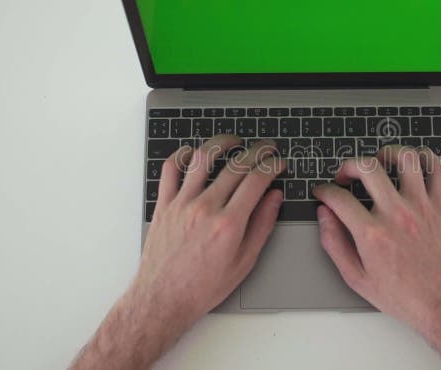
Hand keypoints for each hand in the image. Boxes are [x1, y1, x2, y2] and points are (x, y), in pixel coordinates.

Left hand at [137, 135, 284, 327]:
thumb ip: (262, 226)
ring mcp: (182, 204)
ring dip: (221, 143)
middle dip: (257, 151)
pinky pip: (171, 170)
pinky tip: (194, 153)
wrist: (163, 299)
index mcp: (228, 224)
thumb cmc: (202, 287)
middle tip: (266, 148)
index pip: (256, 180)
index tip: (278, 162)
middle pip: (235, 166)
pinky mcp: (163, 205)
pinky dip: (182, 155)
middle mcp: (205, 208)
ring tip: (233, 141)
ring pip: (202, 158)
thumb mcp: (244, 262)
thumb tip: (274, 198)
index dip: (272, 165)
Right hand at [313, 145, 440, 368]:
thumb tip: (325, 217)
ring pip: (405, 159)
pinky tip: (412, 164)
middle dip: (348, 165)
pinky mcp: (440, 206)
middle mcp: (396, 215)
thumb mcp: (357, 279)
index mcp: (372, 234)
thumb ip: (335, 244)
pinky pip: (436, 170)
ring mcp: (420, 207)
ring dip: (386, 154)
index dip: (324, 191)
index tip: (323, 192)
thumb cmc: (404, 295)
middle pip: (367, 168)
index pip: (339, 198)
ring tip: (378, 162)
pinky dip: (424, 159)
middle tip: (345, 175)